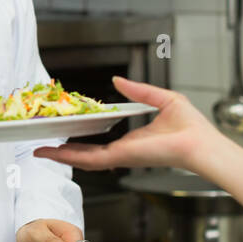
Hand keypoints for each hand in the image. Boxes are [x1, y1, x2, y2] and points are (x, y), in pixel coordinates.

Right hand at [33, 76, 218, 173]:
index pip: (99, 144)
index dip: (80, 141)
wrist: (201, 144)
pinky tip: (55, 153)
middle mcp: (123, 152)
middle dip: (64, 152)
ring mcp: (120, 157)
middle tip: (44, 148)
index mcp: (132, 141)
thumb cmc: (191, 128)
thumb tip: (118, 81)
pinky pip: (89, 159)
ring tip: (41, 152)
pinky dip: (70, 157)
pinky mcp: (121, 157)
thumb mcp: (161, 99)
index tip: (66, 135)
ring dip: (60, 157)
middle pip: (85, 154)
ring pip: (82, 160)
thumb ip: (138, 91)